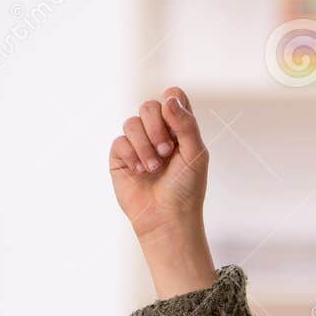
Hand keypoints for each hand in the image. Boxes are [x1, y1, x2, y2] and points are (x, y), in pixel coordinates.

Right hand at [109, 87, 215, 295]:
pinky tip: (140, 172)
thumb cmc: (186, 190)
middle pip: (149, 106)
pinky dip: (131, 155)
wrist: (167, 219)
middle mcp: (158, 133)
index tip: (175, 121)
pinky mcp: (121, 157)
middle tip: (166, 151)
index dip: (171, 103)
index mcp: (179, 129)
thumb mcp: (195, 155)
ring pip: (132, 122)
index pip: (172, 97)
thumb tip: (168, 98)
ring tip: (154, 168)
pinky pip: (119, 141)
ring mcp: (138, 144)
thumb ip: (186, 124)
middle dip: (157, 128)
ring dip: (144, 145)